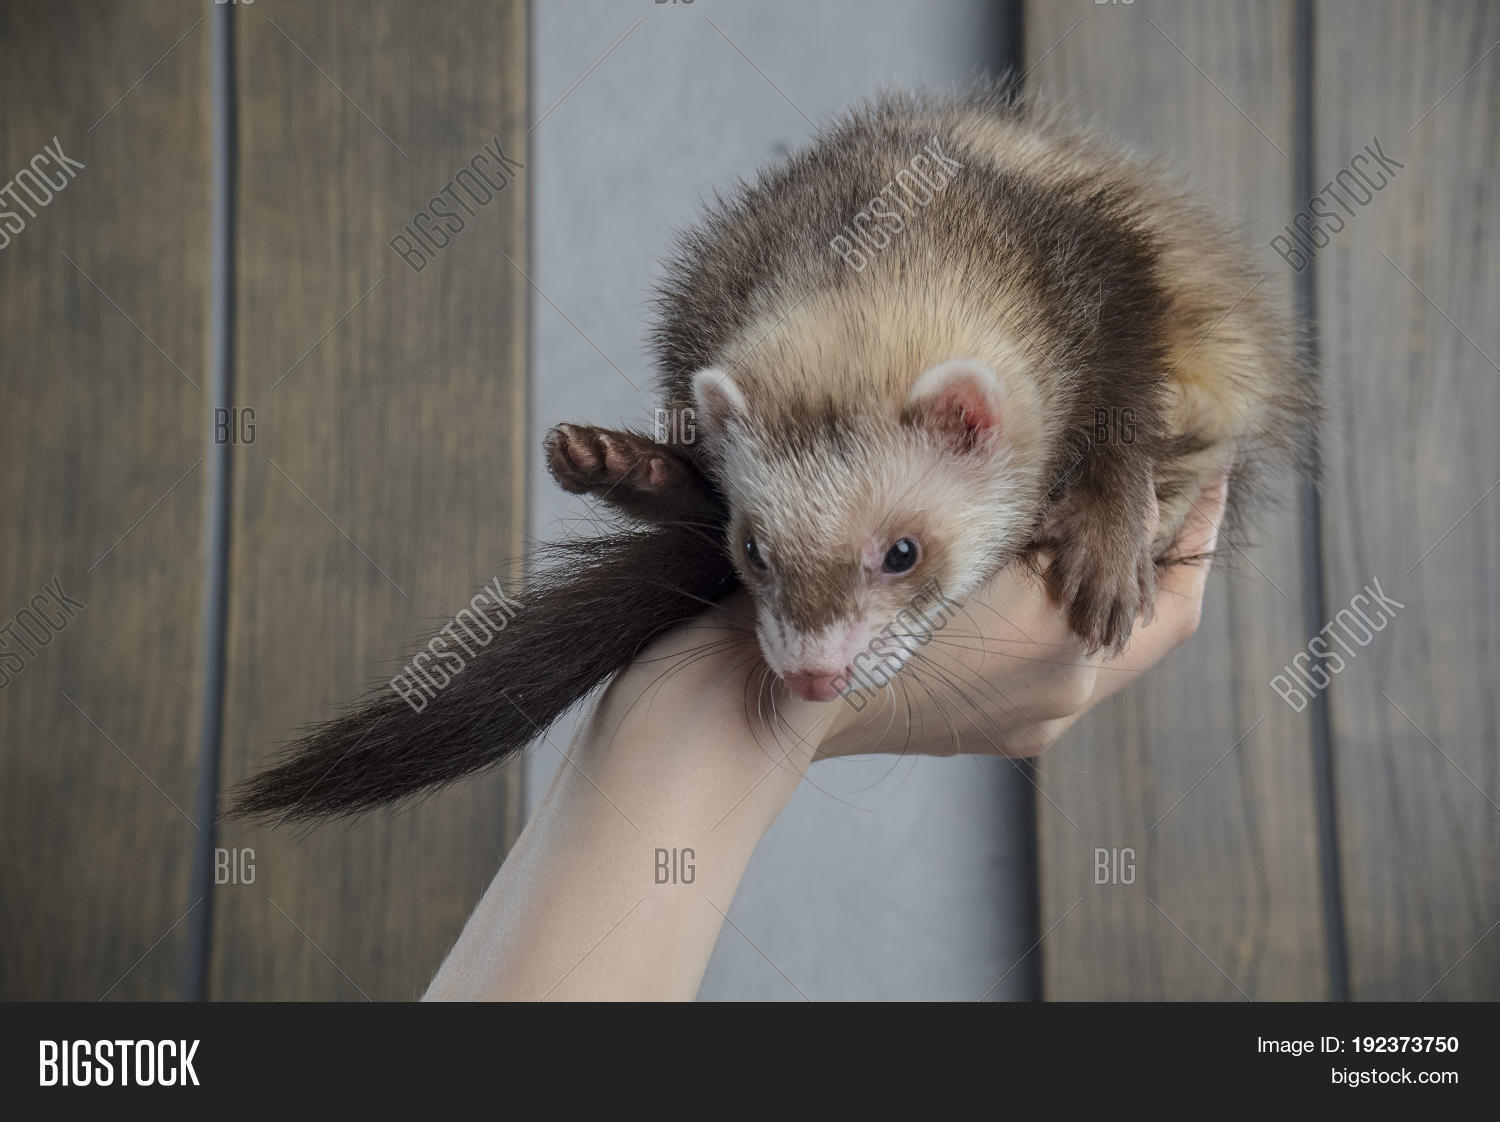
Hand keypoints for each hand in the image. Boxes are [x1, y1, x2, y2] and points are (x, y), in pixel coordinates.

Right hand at [817, 472, 1228, 757]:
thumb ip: (1032, 502)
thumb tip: (1097, 471)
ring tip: (1098, 516)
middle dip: (1160, 549)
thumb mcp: (940, 531)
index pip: (1166, 576)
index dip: (1195, 514)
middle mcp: (1060, 694)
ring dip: (1109, 582)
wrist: (761, 708)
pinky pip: (1060, 664)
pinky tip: (1031, 569)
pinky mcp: (993, 730)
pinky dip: (1066, 614)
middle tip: (1166, 482)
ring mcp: (1028, 721)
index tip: (1209, 460)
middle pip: (1148, 615)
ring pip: (1103, 640)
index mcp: (1058, 646)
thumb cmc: (834, 609)